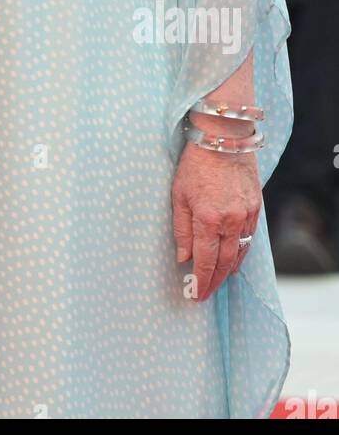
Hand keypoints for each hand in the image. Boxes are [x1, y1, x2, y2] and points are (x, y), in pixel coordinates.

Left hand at [172, 136, 260, 299]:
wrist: (224, 140)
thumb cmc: (195, 165)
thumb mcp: (178, 195)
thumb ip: (181, 229)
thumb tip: (183, 258)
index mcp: (207, 218)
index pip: (205, 260)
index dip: (201, 281)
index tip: (196, 295)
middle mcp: (229, 221)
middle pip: (224, 262)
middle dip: (214, 282)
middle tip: (206, 294)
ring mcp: (246, 215)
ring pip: (239, 253)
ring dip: (229, 271)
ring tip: (218, 281)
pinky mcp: (256, 208)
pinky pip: (249, 238)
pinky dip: (241, 252)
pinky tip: (234, 260)